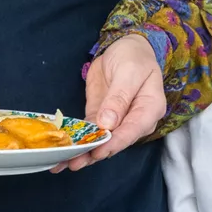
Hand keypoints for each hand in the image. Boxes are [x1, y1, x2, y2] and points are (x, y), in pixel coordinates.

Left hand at [62, 34, 165, 170]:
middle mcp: (135, 121)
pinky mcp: (101, 118)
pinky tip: (62, 151)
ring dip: (82, 152)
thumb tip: (108, 124)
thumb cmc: (134, 57)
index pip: (132, 131)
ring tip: (62, 163)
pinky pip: (90, 132)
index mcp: (149, 109)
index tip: (97, 152)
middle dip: (94, 153)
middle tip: (72, 162)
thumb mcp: (129, 72)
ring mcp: (117, 121)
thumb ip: (119, 97)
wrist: (127, 48)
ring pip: (100, 141)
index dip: (114, 143)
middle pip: (115, 141)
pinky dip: (77, 141)